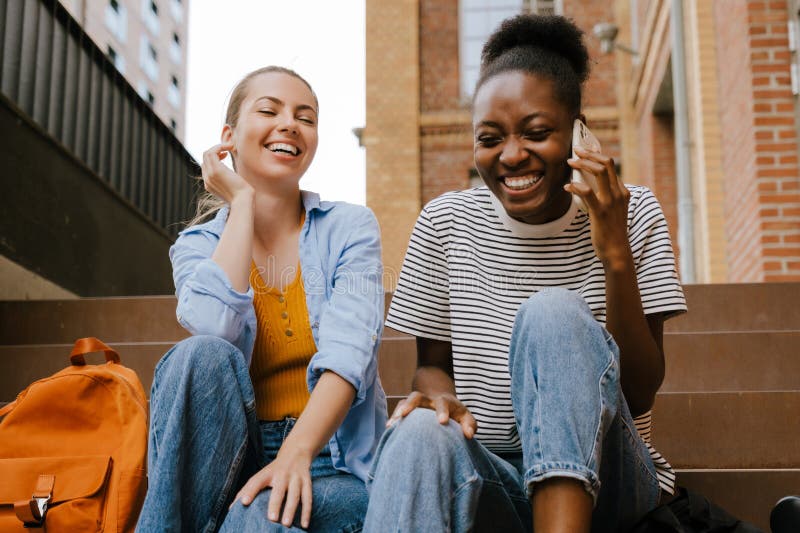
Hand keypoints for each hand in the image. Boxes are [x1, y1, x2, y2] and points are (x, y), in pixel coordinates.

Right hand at [201, 143, 253, 203]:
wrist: (243, 201)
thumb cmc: (243, 196)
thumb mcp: (234, 187)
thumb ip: (229, 181)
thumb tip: (233, 176)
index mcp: (209, 185)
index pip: (205, 165)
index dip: (214, 157)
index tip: (226, 155)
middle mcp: (207, 179)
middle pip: (205, 158)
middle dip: (216, 151)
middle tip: (229, 149)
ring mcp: (210, 175)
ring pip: (207, 153)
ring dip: (218, 147)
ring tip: (230, 147)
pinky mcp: (216, 170)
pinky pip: (211, 152)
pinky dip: (220, 146)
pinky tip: (230, 147)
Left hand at [232, 448, 312, 528]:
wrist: (296, 452)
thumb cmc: (274, 470)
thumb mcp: (261, 475)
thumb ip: (247, 490)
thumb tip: (231, 509)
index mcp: (268, 473)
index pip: (257, 481)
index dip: (250, 491)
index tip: (243, 502)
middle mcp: (282, 474)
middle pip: (279, 489)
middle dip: (276, 503)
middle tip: (272, 518)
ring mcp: (296, 478)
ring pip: (295, 494)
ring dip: (291, 509)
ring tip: (286, 524)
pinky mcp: (307, 481)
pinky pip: (308, 498)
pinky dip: (307, 512)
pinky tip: (304, 525)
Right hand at [387, 391, 476, 438]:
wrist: (442, 402)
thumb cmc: (455, 414)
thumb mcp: (465, 416)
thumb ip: (470, 424)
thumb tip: (469, 435)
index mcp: (444, 402)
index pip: (443, 403)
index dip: (442, 411)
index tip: (442, 422)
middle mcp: (428, 400)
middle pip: (417, 397)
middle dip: (410, 404)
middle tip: (404, 414)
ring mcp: (416, 404)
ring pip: (405, 402)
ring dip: (399, 411)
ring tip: (393, 423)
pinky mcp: (407, 409)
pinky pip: (398, 410)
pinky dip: (394, 418)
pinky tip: (389, 429)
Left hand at [565, 148, 631, 268]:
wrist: (616, 250)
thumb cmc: (611, 231)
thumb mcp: (612, 210)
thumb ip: (604, 196)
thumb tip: (586, 184)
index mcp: (622, 191)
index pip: (610, 165)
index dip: (596, 155)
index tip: (584, 151)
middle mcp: (619, 193)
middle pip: (606, 163)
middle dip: (589, 154)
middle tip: (575, 152)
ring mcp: (611, 202)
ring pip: (598, 172)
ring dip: (582, 164)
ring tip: (570, 163)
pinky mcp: (601, 211)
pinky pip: (587, 192)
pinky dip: (575, 185)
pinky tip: (567, 186)